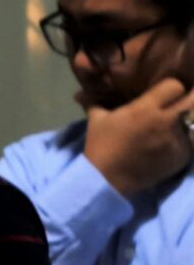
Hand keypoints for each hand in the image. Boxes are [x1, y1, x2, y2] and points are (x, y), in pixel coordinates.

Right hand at [82, 76, 193, 196]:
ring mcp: (177, 139)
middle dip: (188, 98)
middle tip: (179, 103)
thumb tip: (82, 92)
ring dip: (181, 124)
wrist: (107, 179)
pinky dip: (180, 143)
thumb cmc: (101, 146)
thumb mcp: (96, 120)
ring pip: (190, 123)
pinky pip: (188, 143)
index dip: (170, 87)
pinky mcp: (182, 156)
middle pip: (192, 100)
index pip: (174, 85)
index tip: (164, 93)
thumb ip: (97, 101)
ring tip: (166, 132)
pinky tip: (165, 148)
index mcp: (146, 108)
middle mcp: (166, 121)